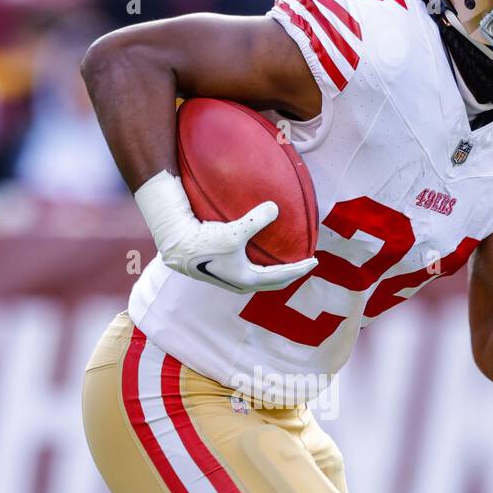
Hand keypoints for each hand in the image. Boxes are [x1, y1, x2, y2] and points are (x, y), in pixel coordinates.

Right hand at [135, 171, 316, 294]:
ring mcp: (232, 280)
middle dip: (292, 273)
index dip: (300, 269)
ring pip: (262, 279)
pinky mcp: (224, 272)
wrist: (177, 248)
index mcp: (248, 280)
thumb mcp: (233, 231)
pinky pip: (252, 272)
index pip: (282, 277)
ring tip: (287, 260)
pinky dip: (263, 267)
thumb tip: (276, 207)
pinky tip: (261, 254)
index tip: (315, 260)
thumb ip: (256, 220)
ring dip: (277, 272)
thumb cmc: (204, 242)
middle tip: (307, 263)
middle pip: (275, 282)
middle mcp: (241, 284)